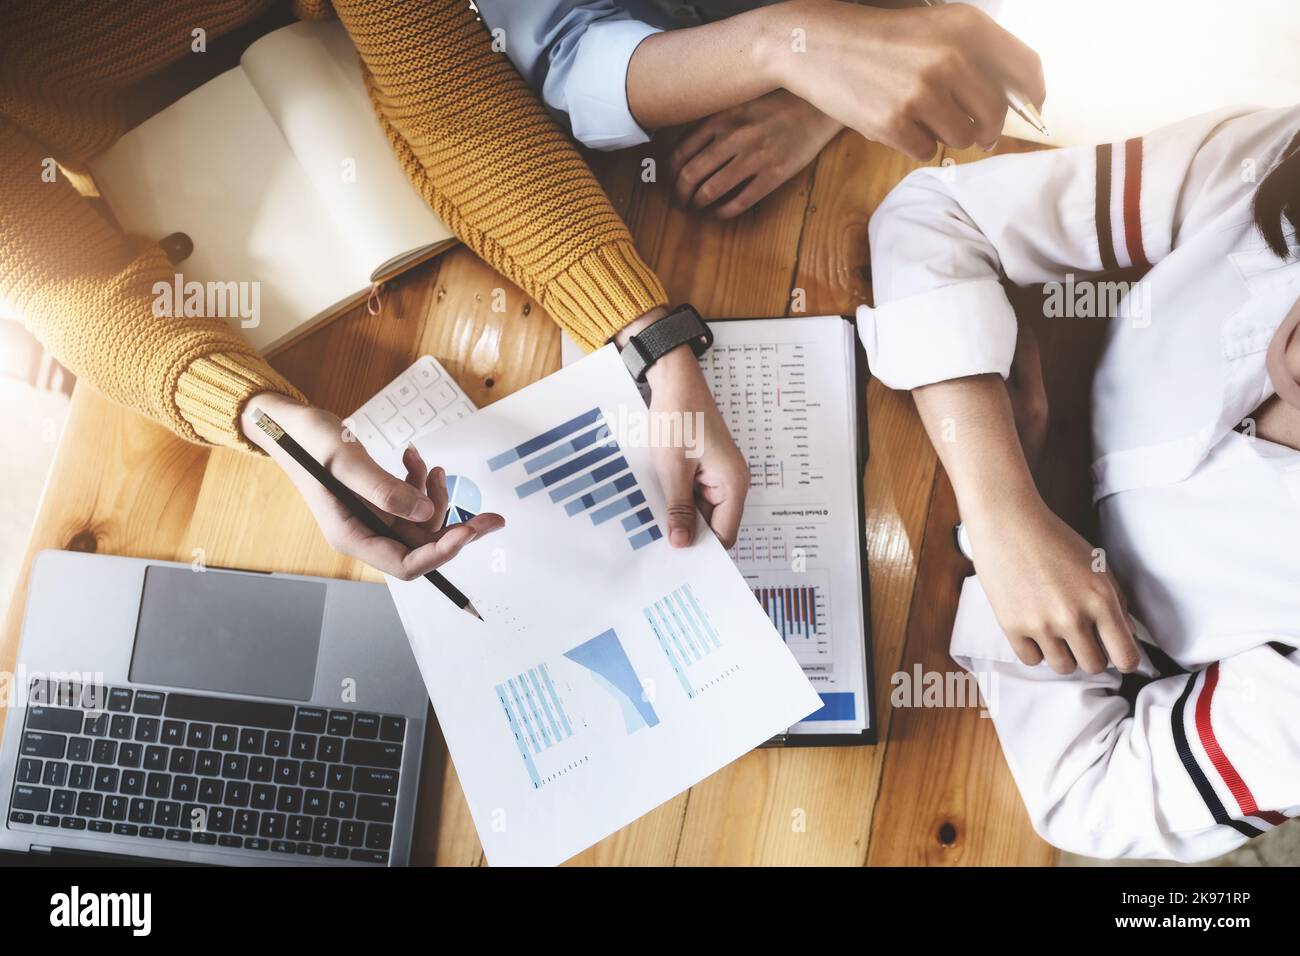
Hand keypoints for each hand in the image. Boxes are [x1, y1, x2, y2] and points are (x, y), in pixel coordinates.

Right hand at [241, 392, 503, 579]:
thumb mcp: (346, 461)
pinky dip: (420, 482)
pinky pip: (412, 501)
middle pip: (422, 547)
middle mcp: (366, 532)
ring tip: (431, 466)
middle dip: (454, 528)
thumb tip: (425, 513)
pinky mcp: (379, 501)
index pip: (405, 564)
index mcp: (352, 536)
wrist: (289, 424)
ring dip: (434, 496)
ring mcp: (373, 517)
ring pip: (421, 521)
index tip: (469, 532)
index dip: (441, 554)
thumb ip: (385, 490)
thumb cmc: (309, 441)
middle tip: (490, 516)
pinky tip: (414, 459)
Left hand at [616, 310, 750, 547]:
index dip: (702, 548)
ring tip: (653, 520)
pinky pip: (693, 493)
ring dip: (679, 513)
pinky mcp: (705, 467)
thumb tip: (682, 544)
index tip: (675, 560)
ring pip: (700, 509)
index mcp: (733, 484)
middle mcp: (732, 482)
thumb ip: (679, 509)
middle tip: (657, 544)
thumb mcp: (673, 469)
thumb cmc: (678, 417)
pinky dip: (677, 498)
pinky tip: (656, 500)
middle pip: (713, 524)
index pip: (724, 534)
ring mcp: (719, 474)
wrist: (674, 380)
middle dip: (687, 532)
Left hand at [669, 90, 840, 218]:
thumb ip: (714, 121)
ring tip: (696, 207)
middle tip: (679, 201)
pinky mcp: (773, 175)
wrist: (817, 106)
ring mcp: (754, 158)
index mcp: (722, 118)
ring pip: (711, 191)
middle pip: (691, 175)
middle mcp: (734, 138)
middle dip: (679, 194)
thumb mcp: (739, 102)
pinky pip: (740, 202)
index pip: (681, 152)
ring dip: (697, 204)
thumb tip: (685, 147)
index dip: (670, 173)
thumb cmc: (776, 103)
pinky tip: (719, 213)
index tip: (671, 181)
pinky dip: (723, 213)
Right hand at [762, 1, 1044, 159]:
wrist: (819, 45)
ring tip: (919, 114)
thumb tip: (1014, 101)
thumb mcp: (936, 29)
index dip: (1032, 96)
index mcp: (967, 27)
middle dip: (986, 130)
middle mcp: (950, 58)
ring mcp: (921, 93)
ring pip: (962, 137)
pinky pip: (926, 151)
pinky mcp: (894, 123)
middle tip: (974, 133)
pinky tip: (896, 122)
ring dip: (946, 135)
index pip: (1025, 68)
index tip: (1030, 110)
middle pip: (995, 115)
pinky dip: (915, 143)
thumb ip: (976, 56)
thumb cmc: (882, 40)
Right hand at [965, 496, 1138, 674]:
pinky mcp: (1012, 626)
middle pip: (1094, 666)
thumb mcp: (1096, 565)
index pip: (1126, 657)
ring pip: (1063, 667)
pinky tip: (1035, 629)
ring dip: (1064, 654)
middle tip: (1082, 638)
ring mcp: (1041, 624)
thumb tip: (1125, 633)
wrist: (1007, 523)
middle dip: (1092, 655)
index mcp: (1101, 600)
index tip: (1116, 653)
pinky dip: (1036, 649)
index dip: (1125, 659)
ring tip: (1056, 632)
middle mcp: (1073, 617)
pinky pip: (1032, 660)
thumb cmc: (1054, 539)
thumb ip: (1116, 600)